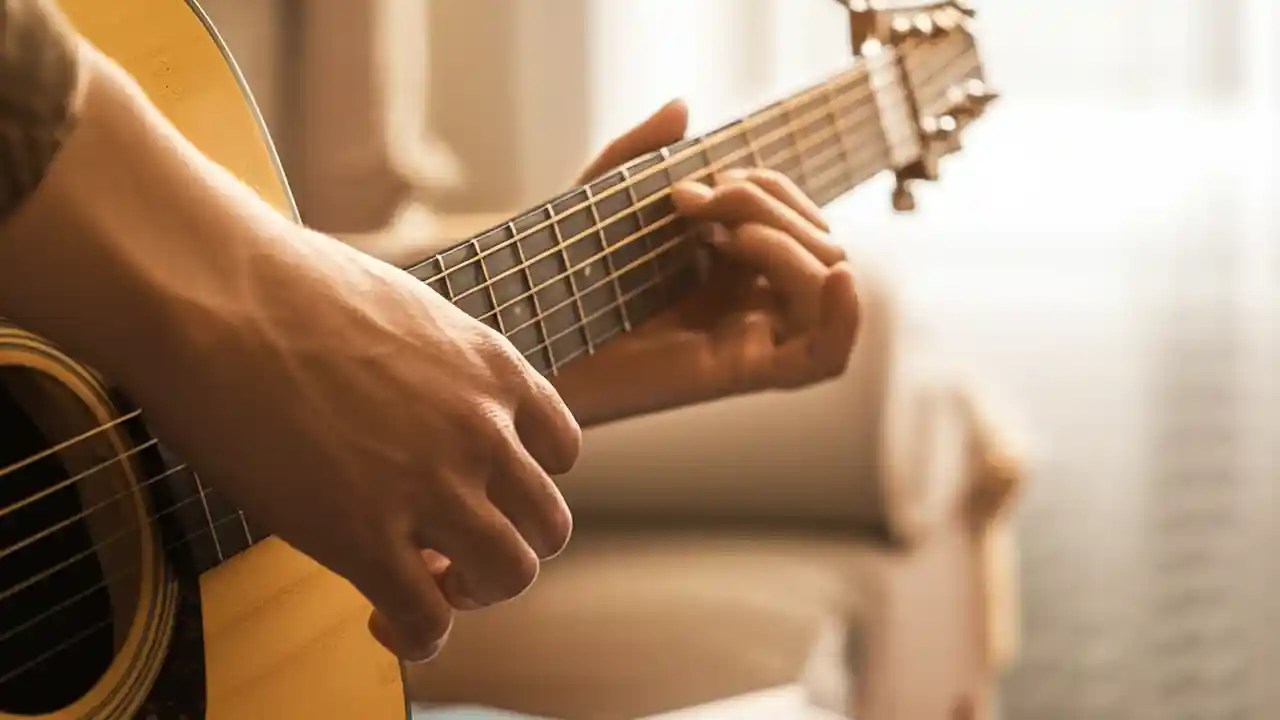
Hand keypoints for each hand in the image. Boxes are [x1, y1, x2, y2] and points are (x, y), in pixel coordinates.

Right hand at [0, 47, 578, 662]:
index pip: (561, 451)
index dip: (521, 485)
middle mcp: (480, 430)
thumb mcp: (403, 312)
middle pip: (548, 525)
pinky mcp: (365, 537)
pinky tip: (383, 621)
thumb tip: (416, 394)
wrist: (214, 293)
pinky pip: (427, 620)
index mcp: (492, 370)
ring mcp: (431, 485)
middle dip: (506, 546)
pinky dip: (417, 635)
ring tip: (425, 587)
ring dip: (473, 593)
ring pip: (508, 575)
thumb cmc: (284, 288)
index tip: (477, 494)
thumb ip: (437, 366)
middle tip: (452, 554)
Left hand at [553, 101, 859, 424]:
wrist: (525, 340)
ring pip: (828, 282)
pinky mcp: (740, 372)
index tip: (688, 186)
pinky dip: (846, 316)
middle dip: (765, 202)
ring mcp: (749, 335)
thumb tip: (684, 107)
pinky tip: (840, 279)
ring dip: (789, 242)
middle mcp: (748, 298)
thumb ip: (636, 153)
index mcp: (727, 262)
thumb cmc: (556, 279)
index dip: (763, 186)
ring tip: (728, 237)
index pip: (794, 213)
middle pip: (817, 240)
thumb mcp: (597, 203)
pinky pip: (825, 357)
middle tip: (692, 203)